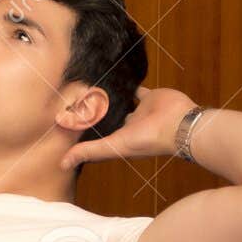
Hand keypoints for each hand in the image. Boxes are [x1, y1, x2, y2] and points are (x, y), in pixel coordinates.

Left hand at [59, 86, 198, 169]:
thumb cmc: (148, 140)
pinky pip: (136, 90)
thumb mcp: (113, 147)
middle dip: (95, 113)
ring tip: (92, 87)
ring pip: (119, 103)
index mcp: (120, 140)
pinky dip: (128, 85)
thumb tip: (62, 164)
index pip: (97, 137)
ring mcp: (139, 111)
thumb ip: (89, 151)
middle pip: (107, 119)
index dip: (84, 133)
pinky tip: (116, 77)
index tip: (67, 124)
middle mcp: (129, 126)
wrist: (179, 124)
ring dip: (109, 97)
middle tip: (76, 101)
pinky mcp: (149, 97)